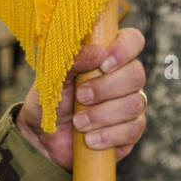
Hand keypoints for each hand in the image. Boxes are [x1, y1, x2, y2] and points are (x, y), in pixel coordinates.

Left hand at [14, 27, 145, 169]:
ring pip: (134, 104)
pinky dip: (108, 135)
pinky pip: (132, 130)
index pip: (133, 41)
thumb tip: (98, 52)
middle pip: (136, 75)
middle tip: (81, 97)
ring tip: (78, 122)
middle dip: (106, 88)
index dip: (124, 50)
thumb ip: (73, 60)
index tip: (103, 65)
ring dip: (102, 115)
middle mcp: (125, 78)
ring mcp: (131, 104)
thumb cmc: (50, 99)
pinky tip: (90, 139)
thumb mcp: (53, 77)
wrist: (44, 136)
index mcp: (108, 57)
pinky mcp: (131, 130)